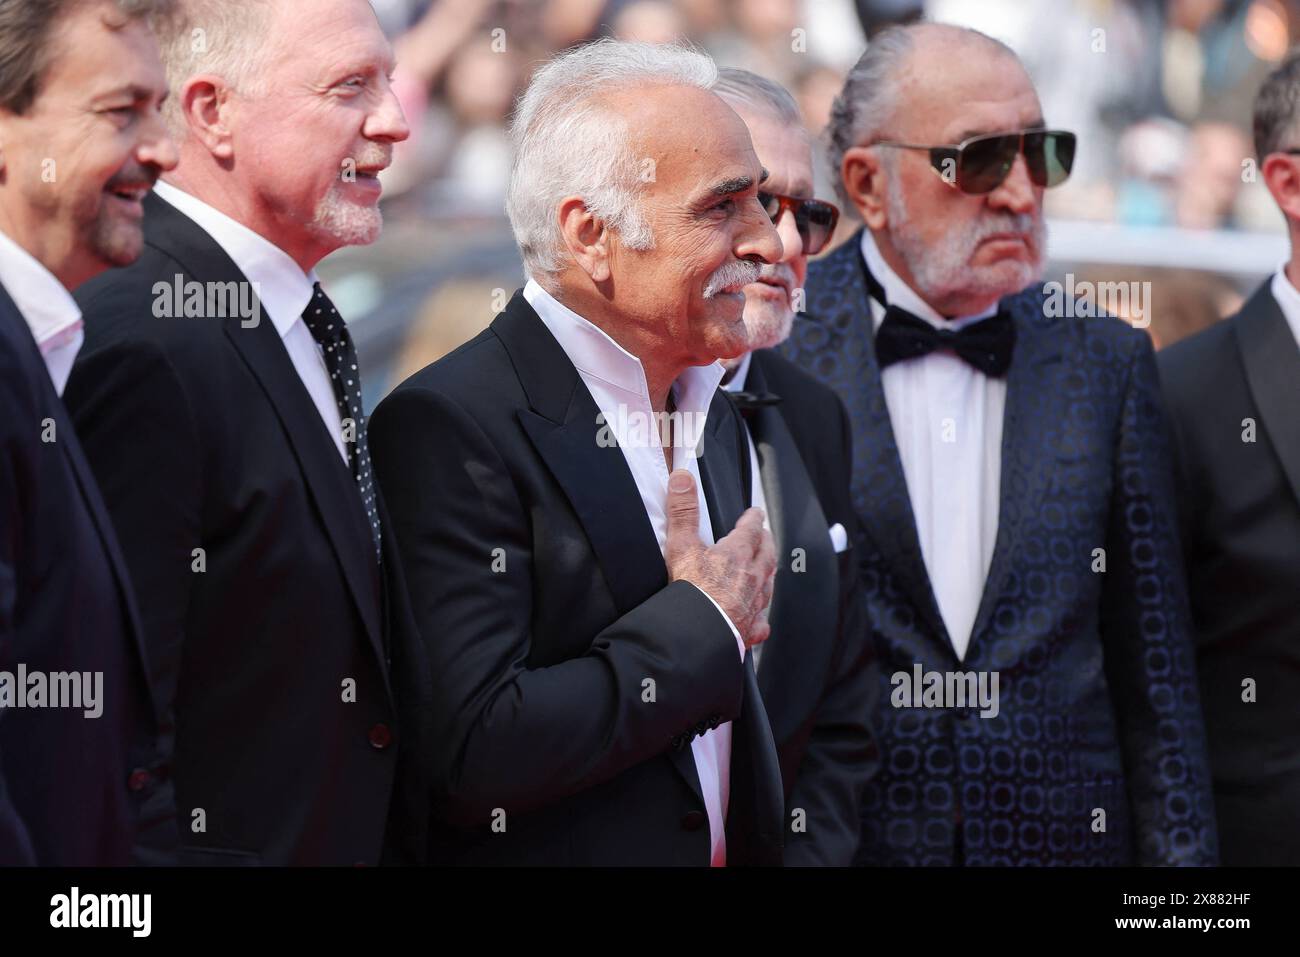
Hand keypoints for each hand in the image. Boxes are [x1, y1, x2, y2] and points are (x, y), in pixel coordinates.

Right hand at [663, 469, 775, 646]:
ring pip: (768, 585)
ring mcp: (754, 605)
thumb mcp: (682, 545)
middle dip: (766, 543)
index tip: (755, 513)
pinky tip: (759, 619)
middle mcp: (752, 579)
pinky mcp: (750, 628)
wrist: (697, 633)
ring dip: (767, 575)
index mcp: (737, 555)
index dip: (753, 519)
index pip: (751, 530)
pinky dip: (760, 618)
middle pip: (767, 555)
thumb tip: (683, 480)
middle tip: (765, 536)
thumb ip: (683, 511)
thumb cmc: (692, 593)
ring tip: (766, 570)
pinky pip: (761, 622)